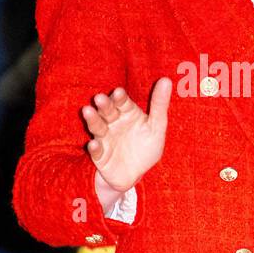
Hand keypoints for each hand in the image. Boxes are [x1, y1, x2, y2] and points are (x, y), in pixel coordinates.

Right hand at [82, 79, 171, 197]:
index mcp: (127, 113)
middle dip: (104, 105)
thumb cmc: (146, 146)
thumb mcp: (157, 126)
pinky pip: (96, 151)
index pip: (123, 102)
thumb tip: (166, 79)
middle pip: (107, 112)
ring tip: (87, 111)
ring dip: (92, 119)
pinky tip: (93, 144)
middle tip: (99, 98)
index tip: (119, 92)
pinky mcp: (100, 156)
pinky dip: (94, 148)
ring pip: (97, 127)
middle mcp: (113, 123)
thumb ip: (159, 105)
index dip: (120, 98)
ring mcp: (104, 138)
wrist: (136, 173)